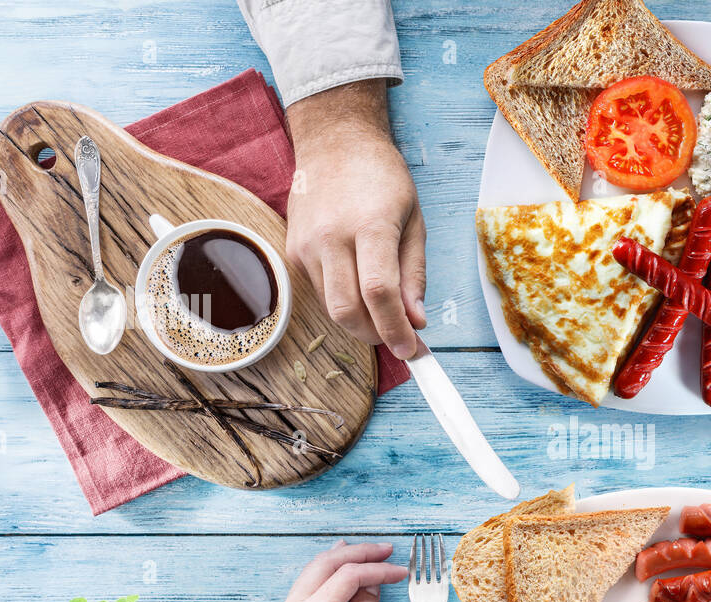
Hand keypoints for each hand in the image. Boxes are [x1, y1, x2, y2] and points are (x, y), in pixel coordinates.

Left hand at [255, 542, 407, 601]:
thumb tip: (372, 586)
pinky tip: (341, 567)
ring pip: (313, 570)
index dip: (377, 570)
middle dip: (359, 553)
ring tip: (368, 552)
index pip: (348, 577)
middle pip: (326, 564)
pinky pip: (306, 584)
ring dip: (342, 558)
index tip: (401, 572)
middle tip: (386, 550)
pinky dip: (327, 571)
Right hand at [286, 80, 425, 359]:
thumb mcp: (413, 220)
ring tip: (385, 317)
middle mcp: (331, 237)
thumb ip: (414, 274)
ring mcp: (306, 245)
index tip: (413, 350)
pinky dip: (344, 302)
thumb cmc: (382, 178)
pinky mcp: (293, 251)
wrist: (334, 141)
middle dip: (377, 336)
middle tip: (400, 339)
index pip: (379, 294)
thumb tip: (417, 321)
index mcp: (369, 226)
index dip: (396, 330)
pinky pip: (320, 293)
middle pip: (348, 311)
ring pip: (331, 308)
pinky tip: (359, 289)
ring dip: (361, 324)